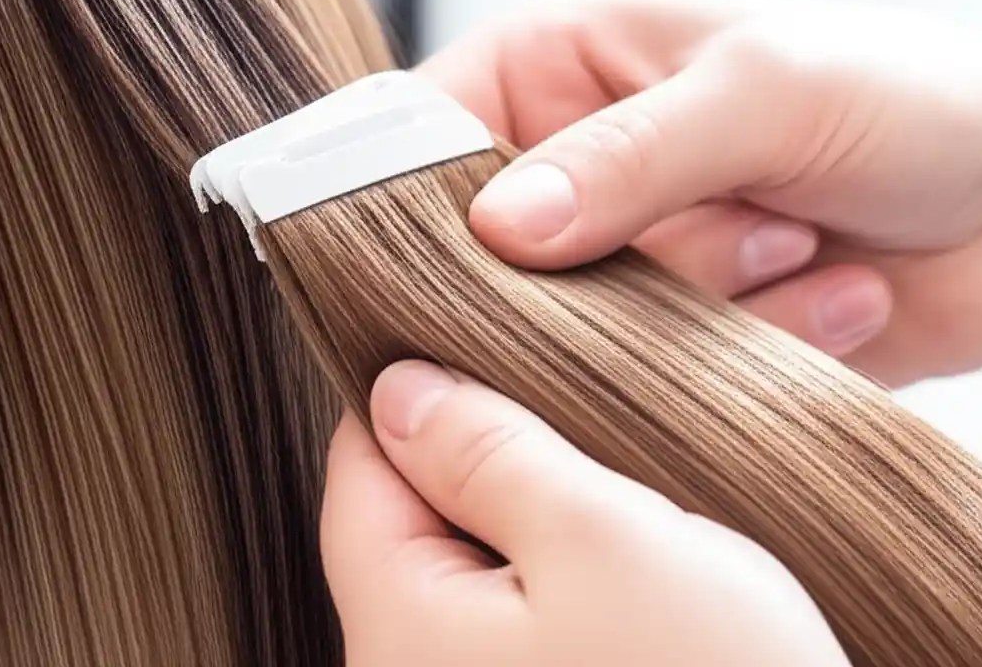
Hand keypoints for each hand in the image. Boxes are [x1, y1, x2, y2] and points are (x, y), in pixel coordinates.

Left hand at [321, 360, 849, 665]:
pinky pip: (515, 620)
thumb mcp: (603, 540)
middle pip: (412, 523)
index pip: (358, 473)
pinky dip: (559, 578)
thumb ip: (488, 454)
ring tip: (609, 490)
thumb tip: (399, 390)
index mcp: (399, 633)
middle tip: (573, 420)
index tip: (479, 348)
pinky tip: (623, 569)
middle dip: (484, 459)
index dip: (415, 395)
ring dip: (533, 520)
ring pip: (470, 570)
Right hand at [421, 0, 981, 383]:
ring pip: (564, 326)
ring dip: (696, 296)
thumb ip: (629, 157)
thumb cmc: (908, 104)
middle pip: (483, 252)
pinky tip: (823, 287)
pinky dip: (738, 342)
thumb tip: (502, 226)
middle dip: (601, 262)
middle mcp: (572, 165)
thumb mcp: (765, 92)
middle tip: (738, 217)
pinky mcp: (661, 339)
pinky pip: (641, 374)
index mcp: (563, 65)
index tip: (475, 250)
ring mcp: (617, 259)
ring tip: (794, 235)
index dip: (419, 198)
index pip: (426, 133)